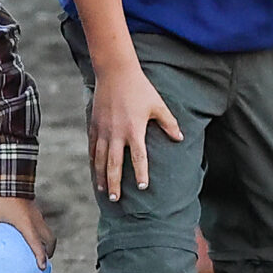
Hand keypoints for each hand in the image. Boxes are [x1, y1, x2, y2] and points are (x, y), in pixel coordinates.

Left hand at [0, 195, 54, 268]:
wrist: (10, 177)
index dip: (41, 257)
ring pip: (48, 231)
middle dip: (49, 250)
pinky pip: (43, 224)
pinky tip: (33, 232)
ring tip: (42, 248)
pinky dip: (42, 231)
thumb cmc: (1, 197)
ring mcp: (37, 214)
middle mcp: (35, 221)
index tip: (42, 268)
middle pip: (49, 239)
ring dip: (47, 241)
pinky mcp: (35, 209)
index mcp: (27, 225)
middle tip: (45, 259)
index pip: (37, 245)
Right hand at [87, 63, 183, 201]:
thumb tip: (179, 138)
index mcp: (134, 130)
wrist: (115, 72)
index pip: (138, 157)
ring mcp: (103, 130)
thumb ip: (169, 123)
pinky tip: (95, 170)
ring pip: (100, 159)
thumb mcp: (158, 105)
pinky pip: (93, 147)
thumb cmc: (140, 88)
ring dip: (102, 177)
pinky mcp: (94, 125)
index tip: (142, 187)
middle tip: (116, 199)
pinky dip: (93, 161)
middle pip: (114, 165)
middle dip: (115, 184)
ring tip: (104, 191)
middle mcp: (116, 133)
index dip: (141, 173)